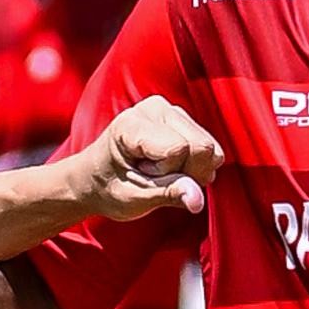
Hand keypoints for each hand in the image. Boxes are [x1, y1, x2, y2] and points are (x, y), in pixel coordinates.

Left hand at [75, 97, 219, 221]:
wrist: (97, 178)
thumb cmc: (108, 187)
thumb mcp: (132, 199)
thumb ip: (167, 194)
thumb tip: (197, 200)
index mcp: (132, 123)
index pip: (178, 148)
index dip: (167, 173)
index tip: (142, 174)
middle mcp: (155, 108)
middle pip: (202, 146)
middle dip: (186, 172)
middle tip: (154, 177)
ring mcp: (172, 111)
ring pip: (210, 149)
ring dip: (191, 171)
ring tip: (160, 172)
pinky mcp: (183, 120)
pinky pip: (211, 149)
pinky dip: (195, 166)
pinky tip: (170, 166)